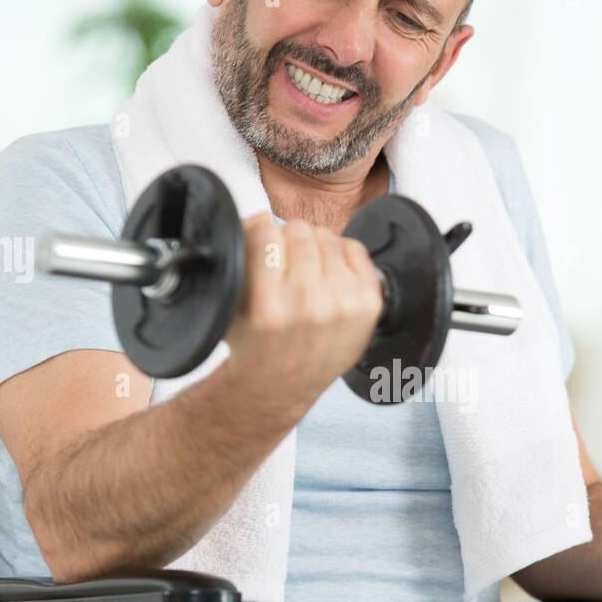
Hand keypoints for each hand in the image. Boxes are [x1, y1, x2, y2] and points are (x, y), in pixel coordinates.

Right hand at [225, 213, 383, 409]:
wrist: (283, 384)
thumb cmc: (257, 343)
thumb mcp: (233, 304)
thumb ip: (242, 257)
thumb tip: (260, 217)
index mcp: (269, 306)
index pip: (266, 233)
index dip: (262, 236)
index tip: (263, 250)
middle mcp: (309, 306)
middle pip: (299, 231)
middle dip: (289, 241)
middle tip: (286, 265)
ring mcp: (343, 305)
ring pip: (327, 237)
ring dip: (315, 248)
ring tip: (306, 275)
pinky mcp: (368, 305)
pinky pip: (355, 249)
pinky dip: (341, 256)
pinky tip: (329, 277)